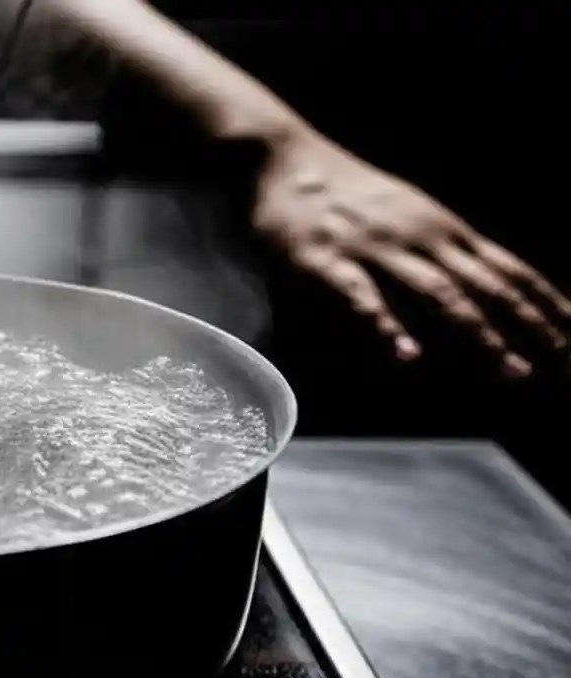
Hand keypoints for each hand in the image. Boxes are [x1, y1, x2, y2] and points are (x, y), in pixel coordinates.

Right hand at [253, 129, 570, 376]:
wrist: (282, 157)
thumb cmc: (343, 194)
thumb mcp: (406, 216)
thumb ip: (441, 253)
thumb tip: (482, 296)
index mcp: (444, 229)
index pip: (512, 273)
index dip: (550, 309)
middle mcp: (421, 238)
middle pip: (490, 288)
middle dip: (533, 331)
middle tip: (566, 372)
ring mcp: (376, 249)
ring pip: (440, 295)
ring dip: (481, 335)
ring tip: (513, 372)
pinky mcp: (327, 262)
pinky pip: (363, 298)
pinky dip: (388, 328)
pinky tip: (409, 358)